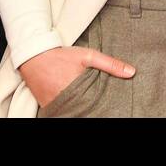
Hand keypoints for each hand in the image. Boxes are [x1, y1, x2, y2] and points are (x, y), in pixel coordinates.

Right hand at [18, 44, 134, 107]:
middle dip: (90, 107)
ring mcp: (53, 103)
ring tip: (85, 103)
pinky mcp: (45, 105)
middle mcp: (63, 99)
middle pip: (83, 109)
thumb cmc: (62, 54)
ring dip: (78, 107)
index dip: (101, 106)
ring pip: (71, 110)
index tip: (108, 106)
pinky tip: (73, 103)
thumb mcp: (88, 56)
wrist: (33, 55)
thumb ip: (110, 65)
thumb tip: (132, 72)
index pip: (93, 104)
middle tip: (97, 105)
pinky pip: (59, 109)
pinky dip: (66, 107)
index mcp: (76, 89)